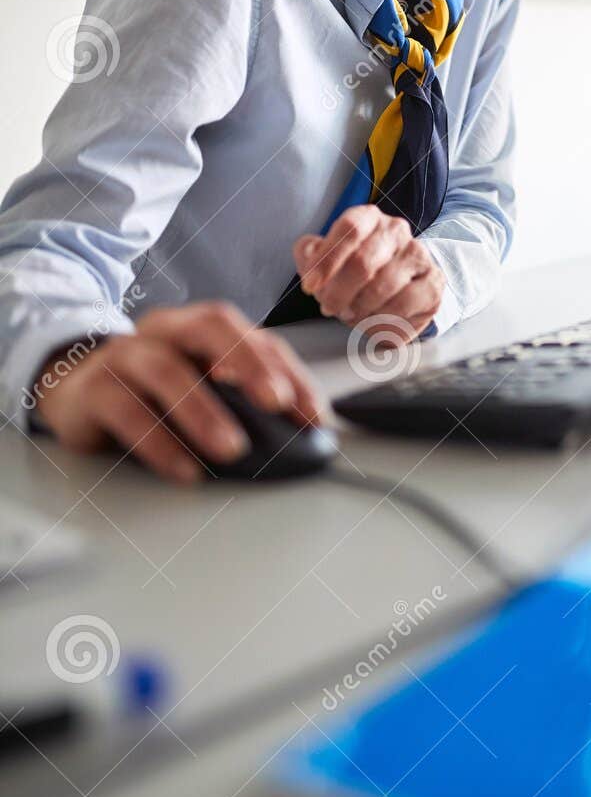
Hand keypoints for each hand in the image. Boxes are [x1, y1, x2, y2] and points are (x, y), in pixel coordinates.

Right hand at [33, 301, 324, 483]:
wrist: (71, 388)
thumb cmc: (149, 389)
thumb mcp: (200, 385)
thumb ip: (243, 398)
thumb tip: (302, 431)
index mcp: (198, 326)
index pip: (254, 336)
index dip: (288, 372)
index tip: (314, 416)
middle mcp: (163, 331)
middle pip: (210, 329)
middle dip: (250, 363)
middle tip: (276, 403)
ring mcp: (125, 355)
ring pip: (166, 370)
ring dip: (204, 411)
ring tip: (233, 448)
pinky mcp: (94, 391)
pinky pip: (127, 411)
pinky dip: (160, 443)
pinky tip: (185, 470)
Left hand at [293, 205, 444, 338]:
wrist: (396, 293)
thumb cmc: (356, 275)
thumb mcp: (326, 261)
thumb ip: (309, 253)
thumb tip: (309, 253)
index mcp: (368, 217)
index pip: (349, 229)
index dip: (326, 260)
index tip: (311, 287)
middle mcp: (396, 230)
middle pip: (363, 262)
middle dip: (339, 292)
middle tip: (330, 308)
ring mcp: (418, 255)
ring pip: (383, 286)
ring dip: (360, 309)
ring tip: (353, 314)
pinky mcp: (432, 282)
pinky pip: (405, 304)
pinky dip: (383, 318)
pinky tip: (375, 320)